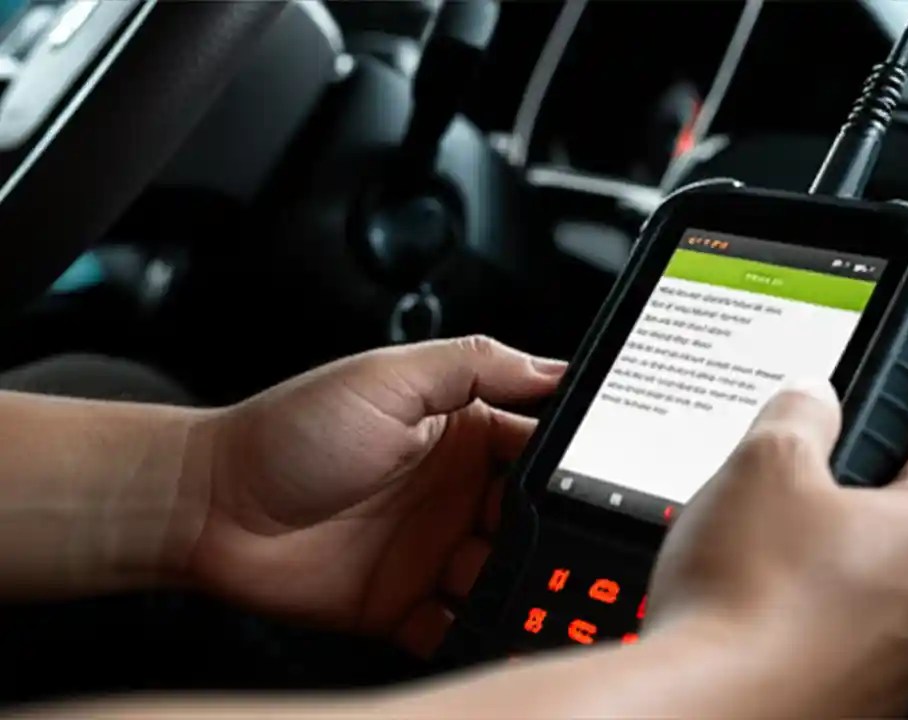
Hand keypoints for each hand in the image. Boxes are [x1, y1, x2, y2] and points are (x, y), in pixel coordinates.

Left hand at [183, 336, 563, 654]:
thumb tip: (554, 367)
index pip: (541, 450)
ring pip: (505, 578)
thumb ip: (475, 366)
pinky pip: (458, 628)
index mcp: (461, 434)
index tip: (603, 488)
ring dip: (520, 587)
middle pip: (533, 522)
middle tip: (565, 550)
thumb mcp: (387, 377)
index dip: (573, 469)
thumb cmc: (288, 432)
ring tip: (523, 587)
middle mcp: (455, 495)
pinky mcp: (405, 605)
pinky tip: (482, 627)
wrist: (208, 507)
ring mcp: (433, 553)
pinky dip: (478, 634)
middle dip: (554, 538)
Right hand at [646, 382, 907, 716]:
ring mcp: (892, 669)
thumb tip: (813, 396)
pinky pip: (834, 652)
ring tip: (755, 559)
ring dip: (822, 574)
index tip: (878, 420)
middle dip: (847, 506)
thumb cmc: (747, 599)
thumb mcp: (765, 464)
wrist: (712, 712)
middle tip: (790, 490)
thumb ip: (799, 414)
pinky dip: (799, 630)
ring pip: (866, 598)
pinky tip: (746, 619)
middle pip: (900, 534)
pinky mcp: (852, 708)